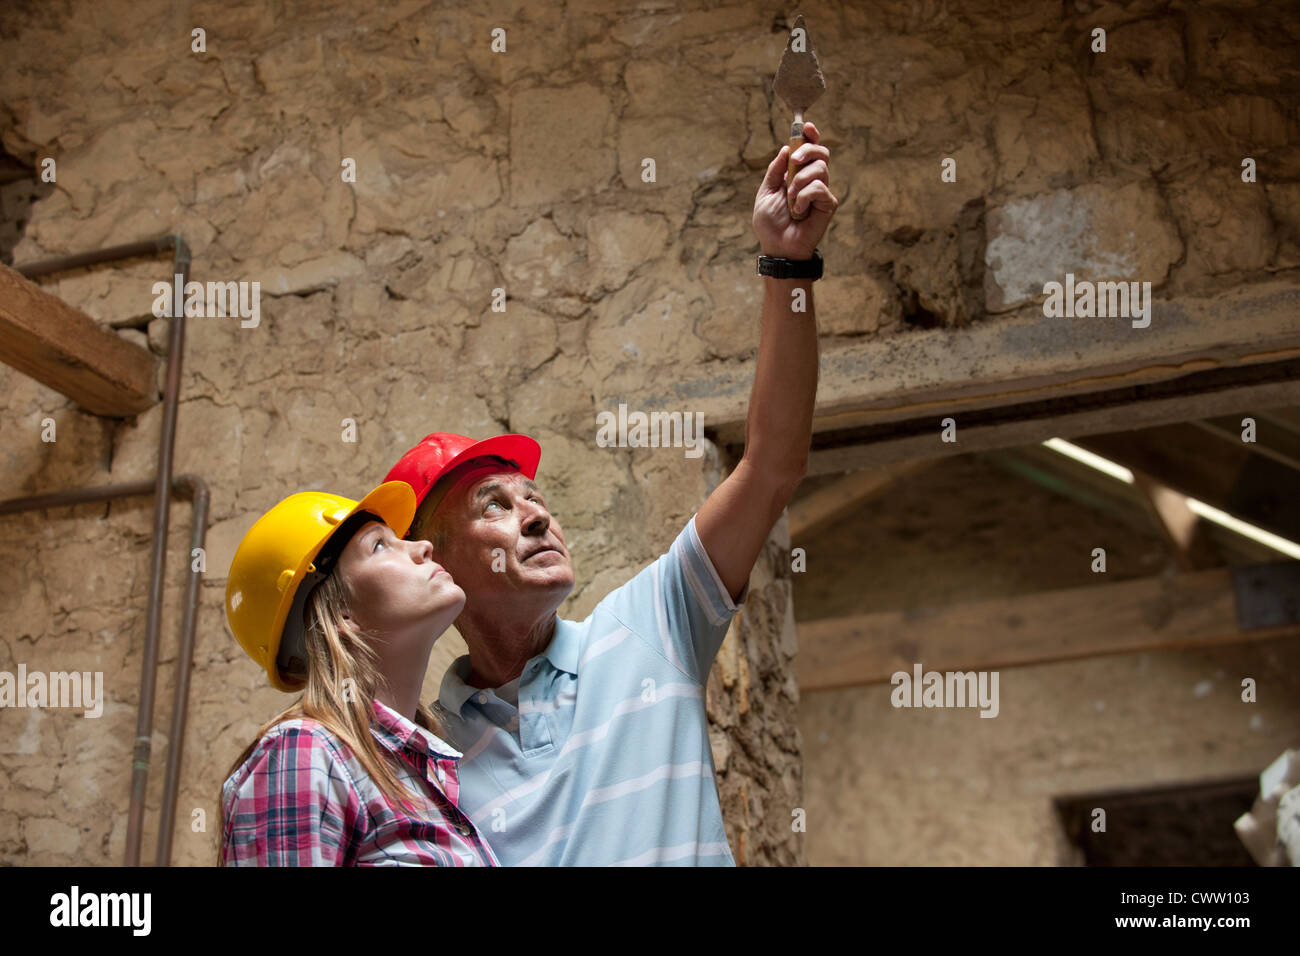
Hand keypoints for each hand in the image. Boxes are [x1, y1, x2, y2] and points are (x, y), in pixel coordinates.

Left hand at [752, 120, 837, 260]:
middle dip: (808, 150)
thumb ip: (775, 170)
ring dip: (800, 180)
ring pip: (820, 168)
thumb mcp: (766, 192)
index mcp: (797, 174)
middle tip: (795, 161)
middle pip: (822, 152)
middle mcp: (812, 180)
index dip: (811, 135)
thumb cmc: (771, 224)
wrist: (777, 246)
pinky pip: (819, 188)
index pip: (809, 149)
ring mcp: (821, 191)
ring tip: (790, 197)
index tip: (806, 127)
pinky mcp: (828, 204)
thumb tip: (785, 149)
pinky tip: (798, 210)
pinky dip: (805, 196)